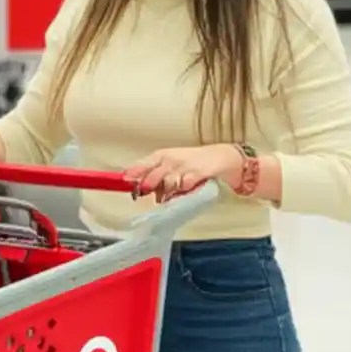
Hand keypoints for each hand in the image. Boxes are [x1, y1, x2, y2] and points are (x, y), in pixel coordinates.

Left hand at [123, 144, 242, 202]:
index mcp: (164, 156)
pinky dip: (181, 192)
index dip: (134, 172)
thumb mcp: (173, 164)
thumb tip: (143, 191)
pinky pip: (184, 186)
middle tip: (146, 193)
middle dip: (148, 186)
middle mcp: (172, 159)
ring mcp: (186, 166)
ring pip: (167, 183)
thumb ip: (157, 176)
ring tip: (169, 196)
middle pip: (153, 175)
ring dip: (166, 193)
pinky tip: (183, 192)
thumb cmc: (196, 161)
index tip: (125, 179)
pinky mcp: (199, 173)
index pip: (144, 163)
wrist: (225, 157)